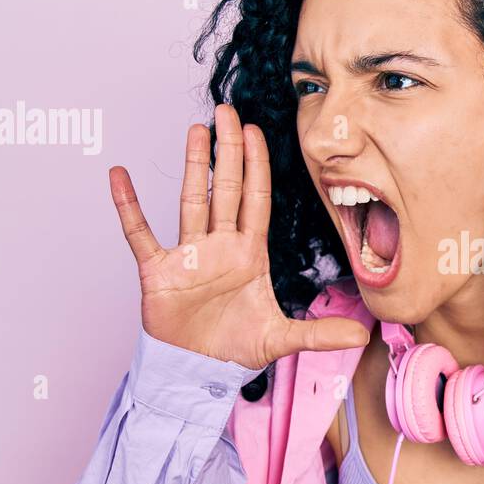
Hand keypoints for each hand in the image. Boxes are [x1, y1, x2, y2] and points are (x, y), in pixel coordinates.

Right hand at [108, 103, 368, 368]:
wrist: (197, 372)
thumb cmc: (235, 350)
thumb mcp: (282, 339)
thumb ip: (320, 333)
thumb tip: (363, 337)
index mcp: (249, 254)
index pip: (255, 200)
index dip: (256, 166)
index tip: (255, 133)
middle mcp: (219, 246)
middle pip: (225, 188)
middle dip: (228, 150)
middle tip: (227, 111)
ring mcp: (187, 255)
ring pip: (191, 200)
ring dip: (192, 165)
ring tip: (195, 129)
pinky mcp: (158, 270)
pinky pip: (139, 232)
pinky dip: (128, 205)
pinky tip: (120, 176)